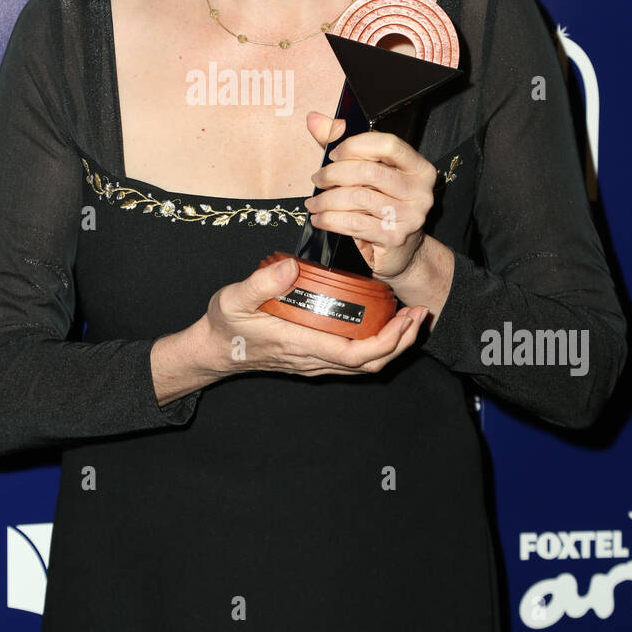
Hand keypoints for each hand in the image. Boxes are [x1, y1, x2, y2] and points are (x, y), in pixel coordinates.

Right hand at [195, 254, 428, 379]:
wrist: (213, 350)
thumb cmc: (225, 324)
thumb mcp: (234, 298)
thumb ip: (261, 283)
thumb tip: (291, 265)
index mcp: (300, 345)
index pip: (356, 354)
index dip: (388, 341)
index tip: (406, 318)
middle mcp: (312, 360)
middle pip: (369, 364)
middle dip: (401, 342)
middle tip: (418, 313)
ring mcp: (314, 363)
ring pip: (363, 366)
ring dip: (392, 345)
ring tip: (408, 318)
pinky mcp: (313, 360)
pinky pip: (352, 361)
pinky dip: (375, 346)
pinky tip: (381, 324)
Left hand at [303, 111, 436, 283]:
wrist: (401, 253)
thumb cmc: (380, 207)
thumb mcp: (365, 174)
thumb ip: (342, 145)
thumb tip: (314, 119)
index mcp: (418, 167)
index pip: (388, 144)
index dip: (356, 145)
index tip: (334, 154)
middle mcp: (420, 191)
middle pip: (370, 171)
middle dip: (334, 174)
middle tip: (317, 180)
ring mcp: (411, 216)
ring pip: (359, 198)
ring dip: (327, 200)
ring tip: (313, 202)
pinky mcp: (395, 238)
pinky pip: (355, 224)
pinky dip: (331, 220)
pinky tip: (319, 219)